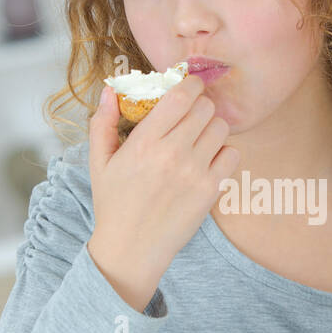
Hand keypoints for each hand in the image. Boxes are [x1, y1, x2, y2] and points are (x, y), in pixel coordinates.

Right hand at [87, 74, 239, 292]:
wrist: (131, 248)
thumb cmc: (113, 203)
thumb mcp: (99, 161)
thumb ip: (103, 122)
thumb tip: (110, 90)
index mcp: (145, 141)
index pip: (181, 96)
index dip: (190, 84)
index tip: (188, 87)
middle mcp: (172, 153)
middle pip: (205, 108)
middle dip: (200, 106)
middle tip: (192, 115)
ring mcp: (195, 172)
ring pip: (221, 128)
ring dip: (212, 127)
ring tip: (200, 138)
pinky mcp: (210, 191)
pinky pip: (232, 155)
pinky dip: (224, 152)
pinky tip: (208, 159)